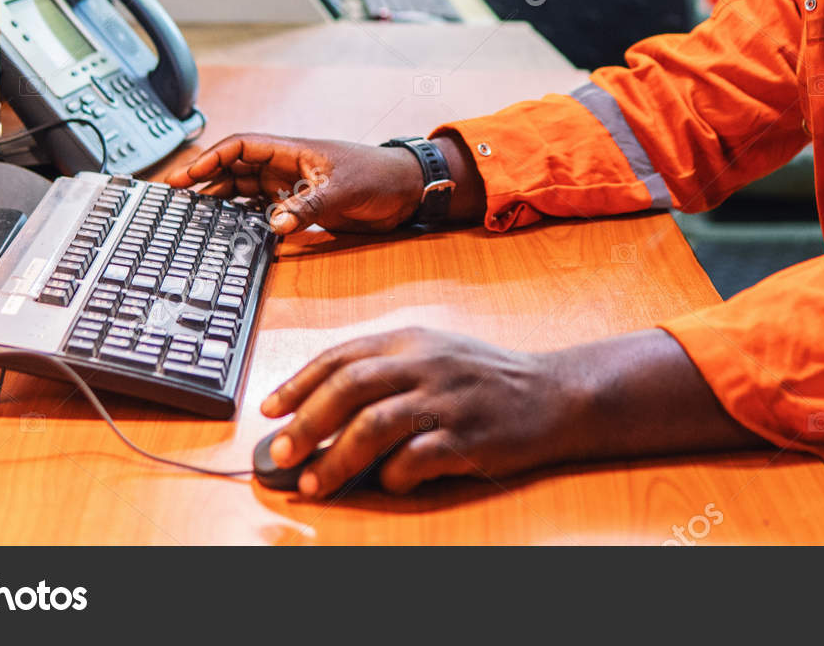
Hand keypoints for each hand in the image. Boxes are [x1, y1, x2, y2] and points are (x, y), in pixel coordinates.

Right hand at [164, 134, 422, 233]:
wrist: (407, 191)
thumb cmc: (379, 177)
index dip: (211, 158)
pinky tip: (227, 228)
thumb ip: (308, 206)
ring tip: (192, 214)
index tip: (186, 176)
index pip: (242, 147)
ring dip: (220, 198)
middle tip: (174, 197)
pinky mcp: (301, 206)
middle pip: (235, 169)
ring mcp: (292, 187)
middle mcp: (287, 167)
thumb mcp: (344, 190)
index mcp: (293, 151)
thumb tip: (274, 223)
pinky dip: (243, 216)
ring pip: (245, 189)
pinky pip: (262, 208)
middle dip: (204, 179)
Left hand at [260, 327, 766, 498]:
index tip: (270, 409)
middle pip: (350, 388)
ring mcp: (448, 400)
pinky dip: (393, 474)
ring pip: (375, 425)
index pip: (341, 355)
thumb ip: (381, 370)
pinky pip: (417, 458)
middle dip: (306, 422)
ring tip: (316, 482)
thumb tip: (316, 402)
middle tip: (281, 453)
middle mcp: (426, 364)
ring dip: (337, 457)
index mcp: (411, 340)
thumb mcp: (433, 354)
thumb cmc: (482, 377)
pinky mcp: (469, 436)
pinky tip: (387, 482)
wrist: (553, 393)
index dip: (298, 382)